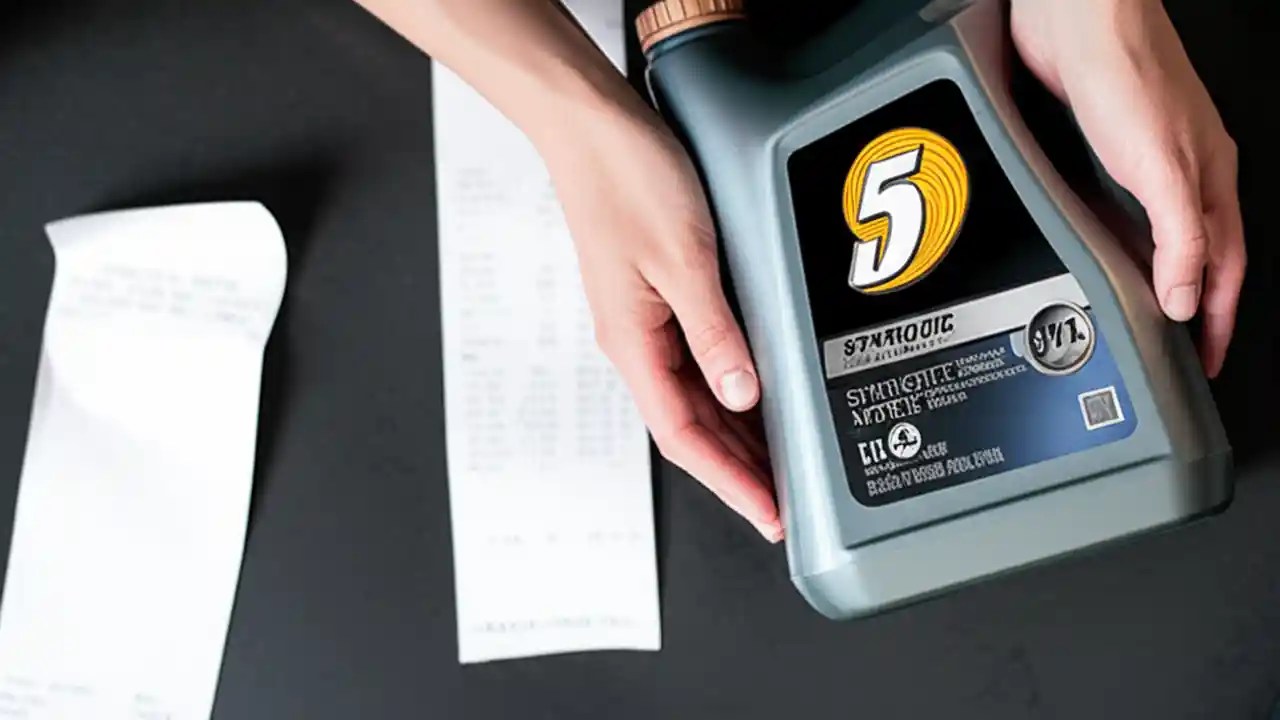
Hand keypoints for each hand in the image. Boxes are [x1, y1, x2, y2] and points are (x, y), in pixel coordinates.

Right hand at [537, 105, 783, 542]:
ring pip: (695, 398)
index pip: (683, 436)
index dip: (728, 481)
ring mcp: (645, 321)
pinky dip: (729, 389)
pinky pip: (697, 361)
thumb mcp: (683, 259)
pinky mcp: (658, 296)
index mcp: (632, 343)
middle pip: (690, 427)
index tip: (767, 514)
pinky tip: (755, 397)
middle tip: (785, 502)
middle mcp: (635, 341)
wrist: (591, 125)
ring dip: (735, 436)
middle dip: (737, 470)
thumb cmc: (626, 180)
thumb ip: (714, 332)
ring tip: (777, 464)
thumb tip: (743, 396)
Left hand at [1011, 0, 1245, 376]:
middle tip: (1176, 346)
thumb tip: (1185, 300)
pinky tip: (1095, 252)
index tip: (1206, 360)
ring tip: (1137, 313)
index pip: (1223, 270)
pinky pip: (1117, 212)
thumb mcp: (1161, 171)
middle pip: (1193, 256)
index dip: (1215, 320)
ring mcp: (1141, 160)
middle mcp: (1179, 173)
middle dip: (1188, 305)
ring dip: (1150, 276)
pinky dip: (1114, 242)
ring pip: (1154, 235)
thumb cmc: (1127, 76)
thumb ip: (1180, 238)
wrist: (1077, 23)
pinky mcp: (1100, 148)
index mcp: (1208, 181)